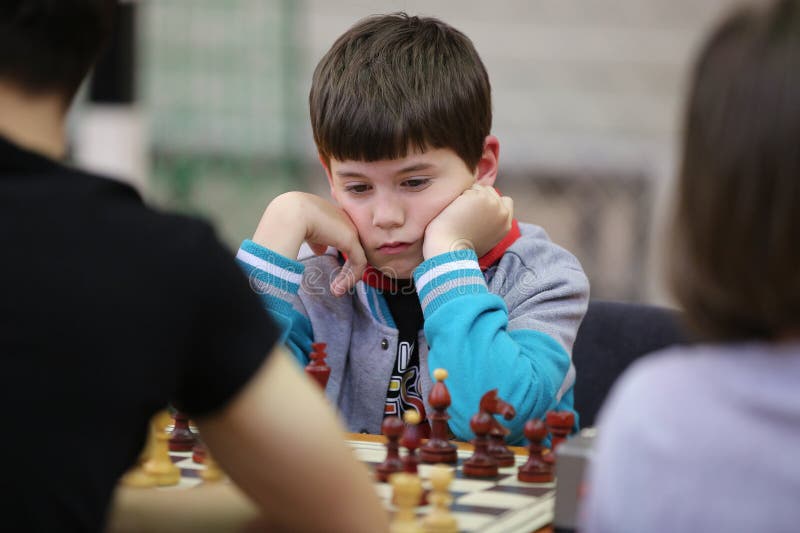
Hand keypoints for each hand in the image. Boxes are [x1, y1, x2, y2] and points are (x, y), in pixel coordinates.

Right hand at [251, 192, 366, 295]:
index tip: (329, 269)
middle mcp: (344, 219)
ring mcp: (350, 229)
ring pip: (357, 257)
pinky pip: (359, 263)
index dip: (338, 254)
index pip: (342, 236)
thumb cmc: (289, 220)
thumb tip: (320, 250)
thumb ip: (316, 240)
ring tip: (336, 291)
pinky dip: (349, 278)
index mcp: (332, 215)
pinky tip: (336, 289)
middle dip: (346, 269)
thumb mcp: (304, 230)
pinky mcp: (352, 240)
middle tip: (336, 286)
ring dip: (347, 277)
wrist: (290, 213)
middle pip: (353, 248)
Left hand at [423, 184, 512, 258]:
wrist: (451, 250)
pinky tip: (454, 212)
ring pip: (478, 188)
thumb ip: (492, 224)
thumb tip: (485, 211)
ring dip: (467, 195)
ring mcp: (493, 203)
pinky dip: (458, 197)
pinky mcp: (480, 197)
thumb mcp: (486, 239)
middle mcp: (503, 213)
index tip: (478, 207)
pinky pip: (466, 189)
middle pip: (491, 191)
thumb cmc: (461, 248)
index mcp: (506, 225)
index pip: (506, 201)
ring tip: (459, 213)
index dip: (491, 200)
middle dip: (478, 196)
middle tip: (465, 211)